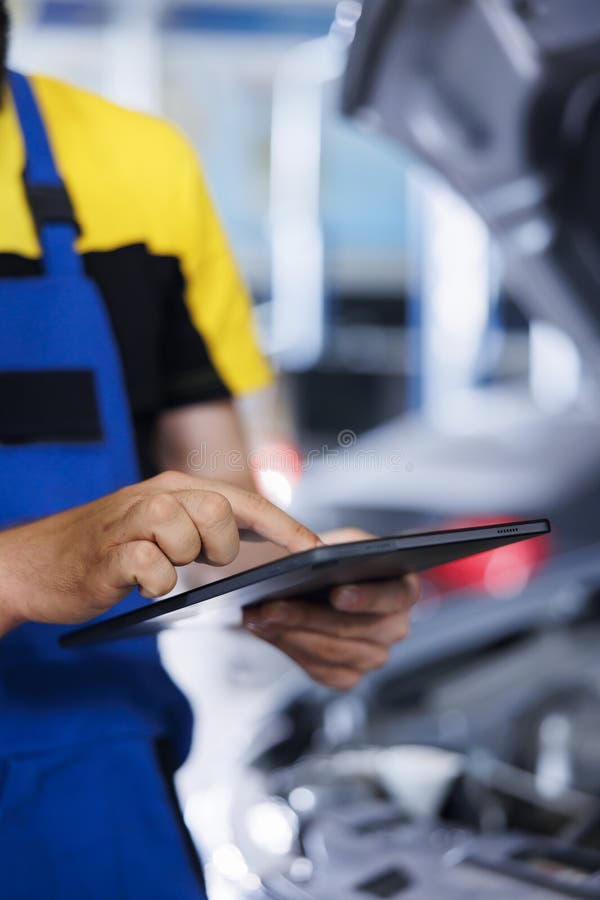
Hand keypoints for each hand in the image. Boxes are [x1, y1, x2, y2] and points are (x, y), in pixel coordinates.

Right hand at [0, 470, 319, 634]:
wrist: (36, 563)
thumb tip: (255, 542)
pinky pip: (153, 565)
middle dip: (222, 546)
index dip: (283, 525)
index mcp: (176, 486)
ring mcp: (132, 520)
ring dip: (184, 562)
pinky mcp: (111, 552)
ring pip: (188, 532)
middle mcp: (157, 494)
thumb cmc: (107, 550)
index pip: (244, 500)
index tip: (316, 547)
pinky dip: (154, 582)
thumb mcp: (159, 528)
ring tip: (161, 569)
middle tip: (197, 561)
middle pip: (221, 512)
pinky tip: (139, 584)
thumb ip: (201, 527)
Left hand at [243, 528, 420, 689]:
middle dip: (308, 617)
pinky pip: (321, 671)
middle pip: (354, 629)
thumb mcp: (339, 542)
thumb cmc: (333, 561)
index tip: (336, 594)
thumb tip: (316, 557)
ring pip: (332, 652)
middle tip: (272, 606)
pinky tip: (267, 632)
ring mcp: (374, 655)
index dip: (367, 597)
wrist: (317, 584)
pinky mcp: (350, 675)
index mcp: (404, 589)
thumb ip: (336, 548)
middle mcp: (396, 627)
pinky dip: (290, 650)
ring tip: (260, 616)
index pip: (395, 596)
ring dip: (290, 633)